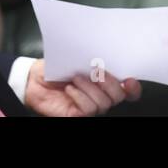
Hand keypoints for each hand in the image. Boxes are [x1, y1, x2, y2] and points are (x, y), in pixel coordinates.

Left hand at [22, 58, 141, 116]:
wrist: (34, 79)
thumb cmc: (57, 67)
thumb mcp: (77, 58)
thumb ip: (94, 58)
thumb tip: (106, 51)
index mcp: (105, 83)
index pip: (129, 91)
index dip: (133, 88)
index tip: (129, 79)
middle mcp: (100, 97)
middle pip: (118, 96)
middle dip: (109, 82)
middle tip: (95, 70)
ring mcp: (89, 108)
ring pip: (102, 103)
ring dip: (89, 87)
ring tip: (75, 77)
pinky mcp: (77, 116)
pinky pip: (87, 110)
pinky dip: (79, 96)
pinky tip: (69, 88)